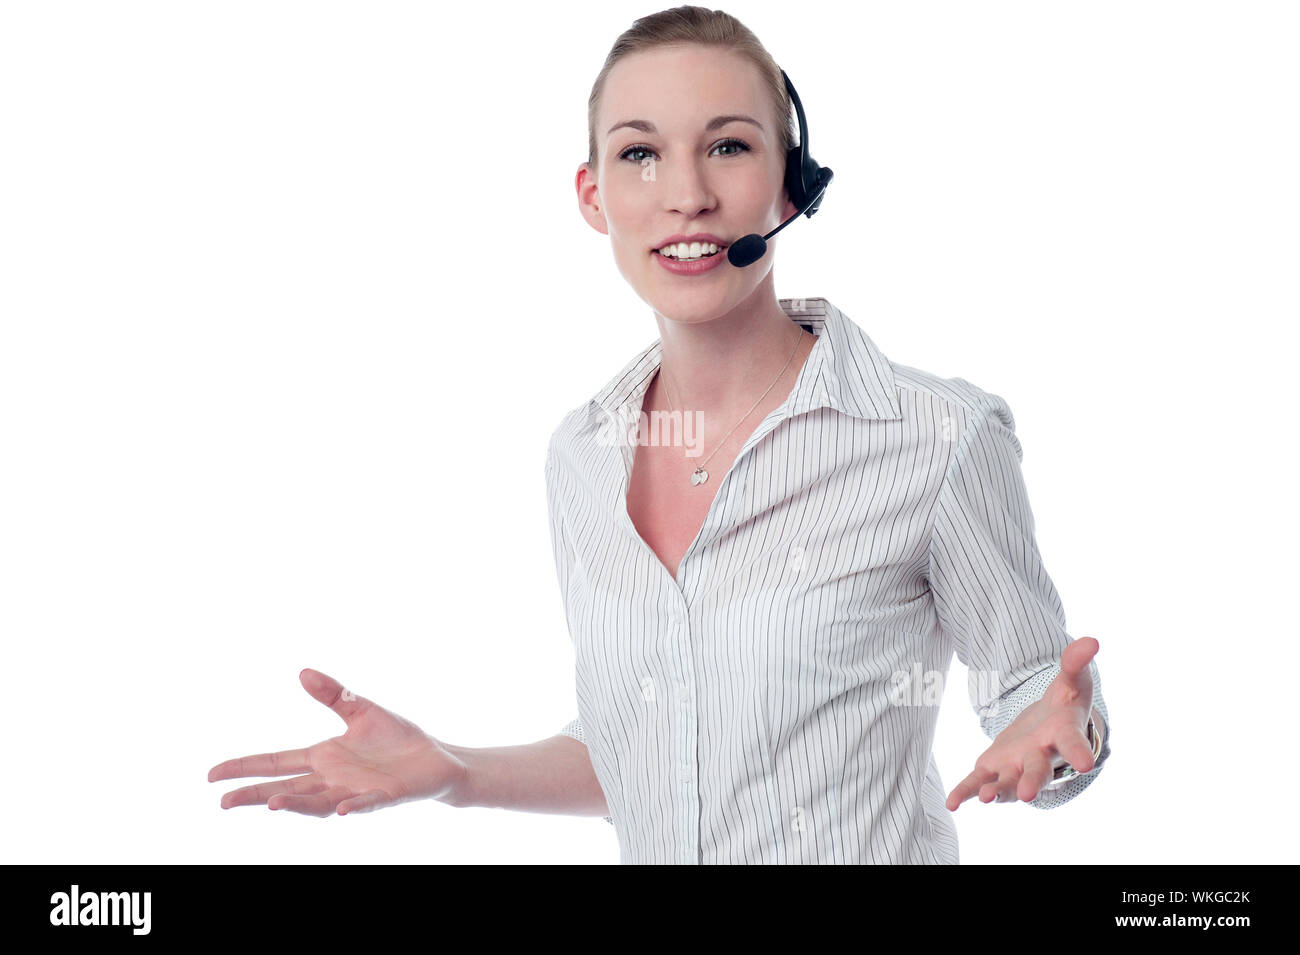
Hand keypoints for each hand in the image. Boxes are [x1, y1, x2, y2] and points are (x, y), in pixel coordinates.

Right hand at [208, 668, 466, 816]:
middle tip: (225, 802)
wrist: (435, 759)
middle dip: (256, 795)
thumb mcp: (362, 710)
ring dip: (297, 804)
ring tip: (271, 804)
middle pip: (288, 788)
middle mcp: (334, 779)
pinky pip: (367, 803)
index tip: (213, 774)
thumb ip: (334, 694)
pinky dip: (353, 806)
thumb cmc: (397, 740)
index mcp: (324, 758)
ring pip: (320, 802)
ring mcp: (357, 790)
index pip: (277, 763)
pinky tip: (340, 810)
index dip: (246, 767)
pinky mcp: (386, 795)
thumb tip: (302, 672)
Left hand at [945, 637, 1100, 810]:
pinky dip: (965, 793)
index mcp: (1063, 735)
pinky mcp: (994, 768)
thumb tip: (1090, 641)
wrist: (1048, 728)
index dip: (1078, 752)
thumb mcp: (1071, 682)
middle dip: (1033, 782)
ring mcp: (1016, 766)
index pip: (1073, 743)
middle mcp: (1041, 757)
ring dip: (998, 790)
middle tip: (1027, 795)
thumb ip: (1076, 664)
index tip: (1086, 764)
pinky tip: (951, 805)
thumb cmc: (1064, 706)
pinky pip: (978, 782)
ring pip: (1008, 782)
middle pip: (1038, 771)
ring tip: (986, 798)